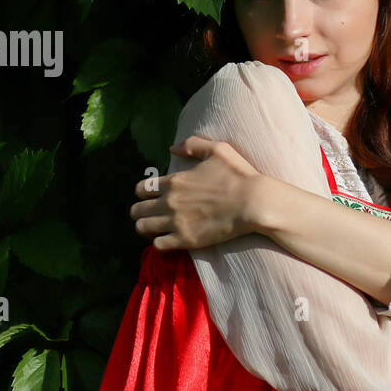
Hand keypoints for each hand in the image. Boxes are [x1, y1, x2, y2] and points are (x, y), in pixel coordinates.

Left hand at [131, 136, 266, 250]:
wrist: (254, 202)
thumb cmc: (238, 175)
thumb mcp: (217, 150)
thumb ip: (192, 145)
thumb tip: (172, 148)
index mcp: (174, 181)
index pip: (141, 189)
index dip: (143, 193)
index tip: (151, 197)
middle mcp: (169, 201)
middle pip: (137, 210)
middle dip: (140, 212)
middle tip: (150, 214)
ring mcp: (176, 222)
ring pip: (142, 228)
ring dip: (146, 228)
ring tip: (155, 229)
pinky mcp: (186, 240)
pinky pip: (158, 245)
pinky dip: (160, 243)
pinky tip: (168, 240)